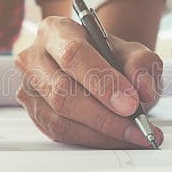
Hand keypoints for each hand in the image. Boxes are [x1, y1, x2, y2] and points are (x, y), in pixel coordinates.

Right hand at [15, 16, 164, 147]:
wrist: (97, 68)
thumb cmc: (109, 57)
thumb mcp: (132, 52)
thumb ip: (141, 64)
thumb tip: (142, 90)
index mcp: (57, 31)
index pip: (74, 55)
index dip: (103, 83)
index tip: (131, 103)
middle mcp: (34, 58)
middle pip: (62, 92)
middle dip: (104, 115)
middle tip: (136, 126)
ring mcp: (29, 88)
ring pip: (59, 119)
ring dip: (100, 133)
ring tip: (132, 135)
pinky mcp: (34, 114)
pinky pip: (60, 134)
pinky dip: (92, 140)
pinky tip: (114, 139)